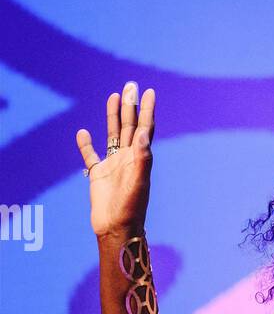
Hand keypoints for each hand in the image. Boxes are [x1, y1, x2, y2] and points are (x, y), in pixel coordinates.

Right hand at [76, 81, 155, 238]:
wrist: (116, 229)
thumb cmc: (131, 208)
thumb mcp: (138, 181)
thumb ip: (141, 157)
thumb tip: (142, 132)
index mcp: (140, 158)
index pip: (144, 128)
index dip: (147, 110)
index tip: (149, 92)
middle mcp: (127, 158)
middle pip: (128, 125)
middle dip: (130, 105)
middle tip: (130, 84)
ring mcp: (113, 165)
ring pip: (112, 134)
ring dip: (113, 116)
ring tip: (114, 96)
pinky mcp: (98, 174)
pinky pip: (90, 155)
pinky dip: (86, 144)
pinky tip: (82, 132)